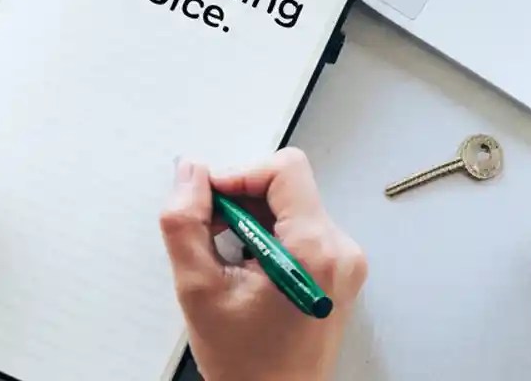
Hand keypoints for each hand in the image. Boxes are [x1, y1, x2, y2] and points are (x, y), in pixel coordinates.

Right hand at [159, 149, 367, 380]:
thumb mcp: (198, 290)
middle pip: (287, 187)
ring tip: (231, 262)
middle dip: (242, 203)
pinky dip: (268, 238)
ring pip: (292, 207)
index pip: (284, 169)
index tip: (211, 200)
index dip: (240, 175)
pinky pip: (301, 229)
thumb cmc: (247, 365)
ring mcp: (344, 261)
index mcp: (315, 250)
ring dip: (253, 222)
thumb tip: (190, 174)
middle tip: (212, 237)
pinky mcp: (339, 270)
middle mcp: (340, 250)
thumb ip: (185, 224)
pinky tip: (248, 271)